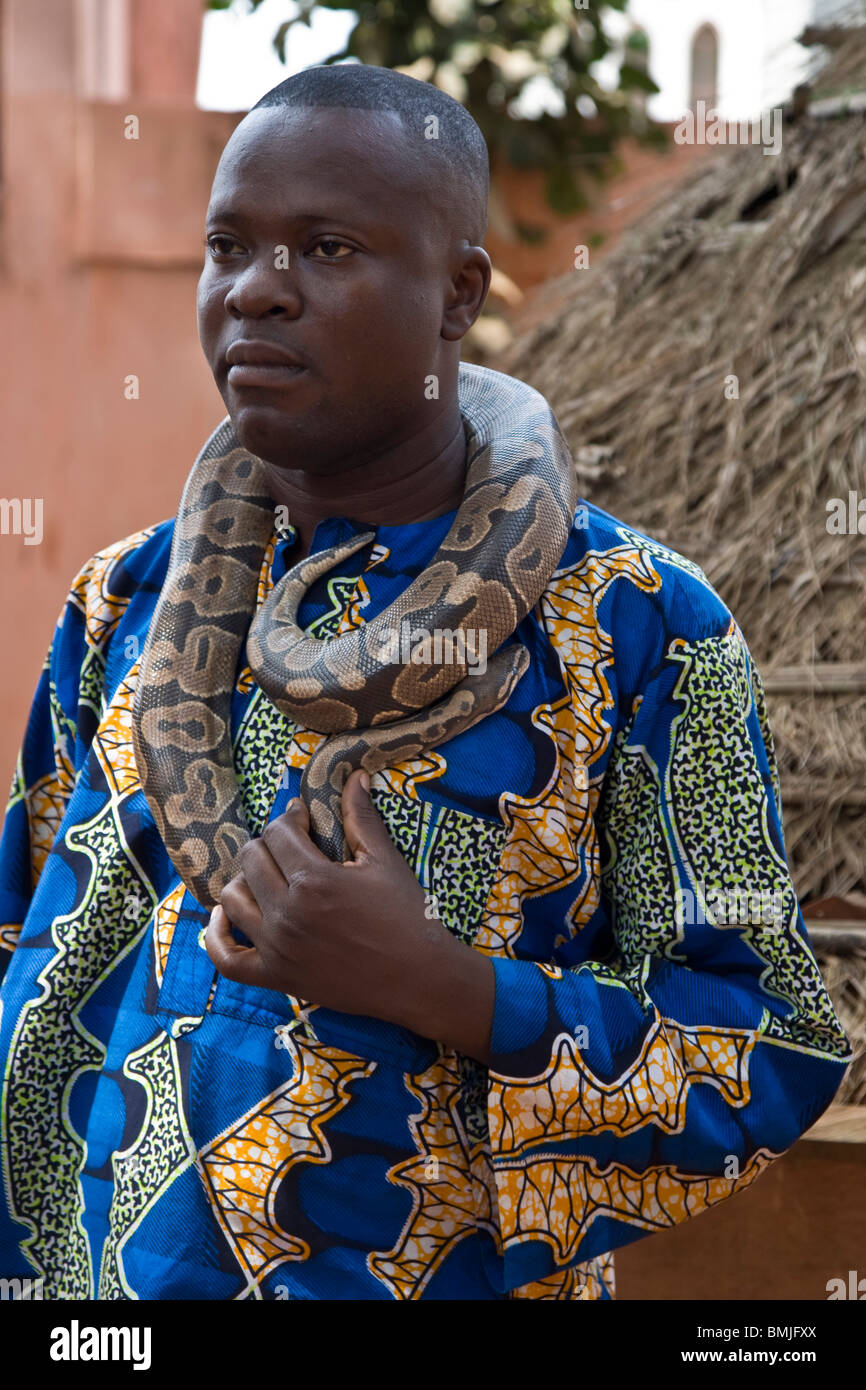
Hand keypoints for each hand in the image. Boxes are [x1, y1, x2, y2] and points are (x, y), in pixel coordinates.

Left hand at [204, 770, 494, 1062]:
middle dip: (269, 845)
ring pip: (233, 899)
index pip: (278, 832)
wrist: (419, 978)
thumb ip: (362, 817)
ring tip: (269, 877)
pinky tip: (225, 916)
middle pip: (251, 859)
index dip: (290, 819)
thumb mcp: (385, 861)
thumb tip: (355, 776)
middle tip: (292, 848)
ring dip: (245, 880)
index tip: (306, 821)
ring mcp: (278, 947)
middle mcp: (288, 912)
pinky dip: (216, 935)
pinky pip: (226, 959)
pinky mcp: (276, 977)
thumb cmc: (407, 915)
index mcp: (314, 879)